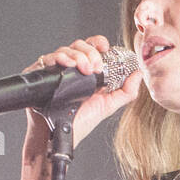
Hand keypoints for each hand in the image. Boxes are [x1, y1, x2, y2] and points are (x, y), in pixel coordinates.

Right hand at [19, 35, 142, 179]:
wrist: (61, 136)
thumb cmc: (80, 122)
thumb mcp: (107, 106)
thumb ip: (125, 92)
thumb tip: (138, 74)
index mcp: (85, 71)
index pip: (91, 47)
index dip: (98, 43)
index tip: (105, 48)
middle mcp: (70, 68)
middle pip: (78, 46)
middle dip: (89, 53)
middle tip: (95, 67)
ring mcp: (55, 70)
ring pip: (64, 50)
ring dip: (76, 56)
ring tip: (83, 69)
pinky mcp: (41, 74)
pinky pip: (47, 59)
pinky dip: (58, 58)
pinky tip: (67, 66)